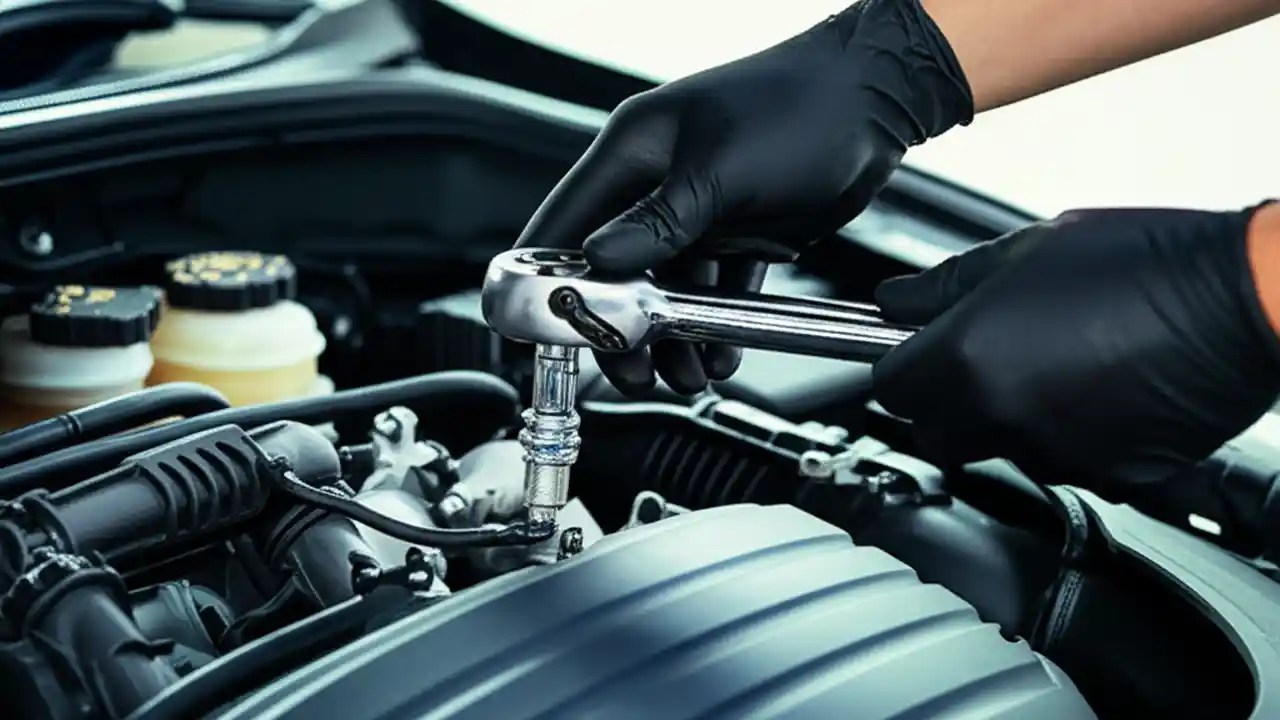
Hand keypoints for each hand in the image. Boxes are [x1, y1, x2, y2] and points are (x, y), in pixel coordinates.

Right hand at [515, 0, 971, 394]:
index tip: (532, 326)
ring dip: (672, 335)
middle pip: (614, 269)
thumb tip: (599, 261)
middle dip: (621, 323)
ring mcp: (697, 209)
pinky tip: (721, 352)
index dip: (541, 276)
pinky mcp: (737, 231)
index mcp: (634, 150)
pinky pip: (712, 289)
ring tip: (687, 373)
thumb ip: (658, 222)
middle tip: (631, 366)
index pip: (565, 220)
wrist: (877, 102)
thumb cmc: (799, 106)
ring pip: (665, 288)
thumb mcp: (719, 170)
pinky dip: (714, 323)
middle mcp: (657, 181)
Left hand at [873, 205, 1279, 498]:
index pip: (890, 386)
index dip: (903, 365)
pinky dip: (1066, 438)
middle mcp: (1002, 416)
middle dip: (944, 406)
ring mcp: (1054, 454)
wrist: (1243, 300)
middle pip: (934, 435)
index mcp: (969, 357)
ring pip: (996, 453)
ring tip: (1055, 366)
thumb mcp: (1027, 251)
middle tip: (978, 364)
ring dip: (1008, 421)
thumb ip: (949, 285)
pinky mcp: (1106, 478)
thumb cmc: (1142, 262)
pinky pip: (1062, 466)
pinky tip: (1095, 392)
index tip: (918, 351)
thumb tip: (897, 302)